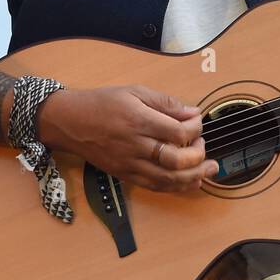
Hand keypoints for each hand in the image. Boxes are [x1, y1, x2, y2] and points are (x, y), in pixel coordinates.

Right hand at [38, 85, 218, 192]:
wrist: (71, 122)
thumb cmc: (102, 104)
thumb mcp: (135, 92)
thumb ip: (165, 102)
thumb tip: (191, 112)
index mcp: (139, 121)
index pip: (178, 132)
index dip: (195, 129)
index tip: (197, 123)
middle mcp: (135, 145)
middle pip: (175, 159)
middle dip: (198, 156)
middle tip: (203, 147)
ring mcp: (129, 163)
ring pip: (167, 178)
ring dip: (193, 177)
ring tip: (208, 171)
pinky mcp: (124, 174)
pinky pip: (153, 186)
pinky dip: (175, 187)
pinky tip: (189, 182)